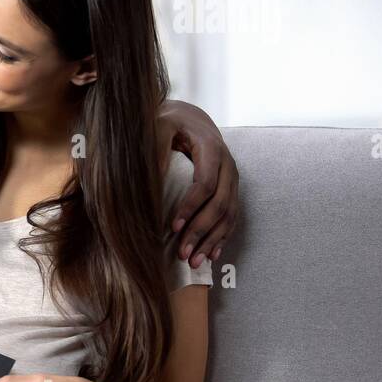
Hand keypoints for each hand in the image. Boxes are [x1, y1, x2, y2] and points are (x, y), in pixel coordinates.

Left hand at [156, 100, 239, 267]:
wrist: (191, 118)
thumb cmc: (169, 123)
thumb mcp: (159, 126)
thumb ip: (155, 147)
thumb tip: (149, 179)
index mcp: (212, 149)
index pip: (205, 184)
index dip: (191, 207)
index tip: (173, 227)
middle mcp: (228, 166)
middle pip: (220, 204)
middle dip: (201, 231)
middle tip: (182, 254)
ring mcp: (232, 180)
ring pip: (229, 215)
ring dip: (212, 240)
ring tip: (194, 262)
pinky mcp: (231, 190)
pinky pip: (232, 217)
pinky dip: (222, 237)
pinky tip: (212, 255)